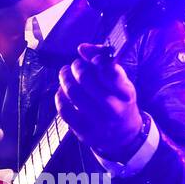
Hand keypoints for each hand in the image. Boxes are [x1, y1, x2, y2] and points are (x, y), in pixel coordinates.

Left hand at [56, 42, 142, 159]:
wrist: (123, 135)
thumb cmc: (119, 101)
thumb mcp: (121, 81)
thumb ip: (105, 61)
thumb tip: (82, 48)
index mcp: (125, 93)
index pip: (109, 70)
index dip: (96, 59)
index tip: (93, 59)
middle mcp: (113, 108)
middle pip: (86, 79)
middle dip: (76, 67)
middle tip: (75, 65)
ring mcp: (97, 122)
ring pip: (73, 93)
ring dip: (64, 78)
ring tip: (65, 73)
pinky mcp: (84, 131)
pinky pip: (64, 110)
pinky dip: (60, 96)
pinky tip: (63, 91)